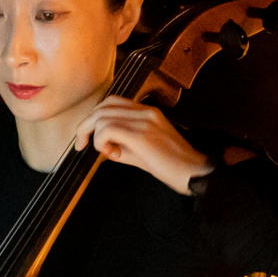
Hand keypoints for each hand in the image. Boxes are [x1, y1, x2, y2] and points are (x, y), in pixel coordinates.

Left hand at [75, 94, 214, 194]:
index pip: (111, 102)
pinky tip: (112, 154)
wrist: (195, 174)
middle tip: (83, 145)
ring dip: (95, 136)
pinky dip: (102, 142)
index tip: (87, 138)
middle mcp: (145, 111)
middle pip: (102, 106)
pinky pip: (107, 130)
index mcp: (147, 112)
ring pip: (101, 117)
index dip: (94, 118)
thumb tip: (101, 145)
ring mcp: (144, 121)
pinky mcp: (142, 135)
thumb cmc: (172, 166)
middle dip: (86, 126)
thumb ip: (121, 144)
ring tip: (109, 153)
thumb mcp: (142, 151)